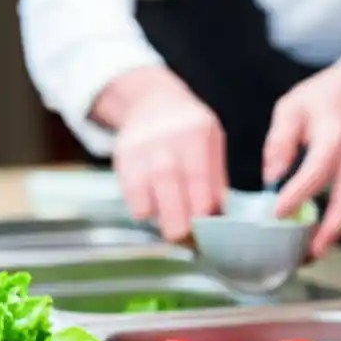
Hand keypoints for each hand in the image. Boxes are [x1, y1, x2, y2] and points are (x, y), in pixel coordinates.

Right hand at [94, 67, 226, 241]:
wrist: (152, 103)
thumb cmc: (190, 132)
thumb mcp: (211, 143)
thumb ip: (215, 179)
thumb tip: (218, 220)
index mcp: (196, 133)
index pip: (199, 178)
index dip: (201, 209)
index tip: (204, 228)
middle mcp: (166, 138)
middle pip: (168, 185)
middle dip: (176, 220)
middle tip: (182, 236)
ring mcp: (141, 147)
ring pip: (145, 194)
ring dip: (157, 217)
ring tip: (167, 222)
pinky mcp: (122, 158)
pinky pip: (130, 196)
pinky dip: (142, 209)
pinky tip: (153, 207)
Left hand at [263, 61, 340, 256]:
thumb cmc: (323, 96)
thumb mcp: (291, 108)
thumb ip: (280, 143)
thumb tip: (272, 178)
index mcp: (336, 134)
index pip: (317, 171)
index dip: (298, 195)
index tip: (277, 214)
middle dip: (330, 230)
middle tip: (310, 253)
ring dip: (337, 231)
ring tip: (313, 251)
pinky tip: (324, 234)